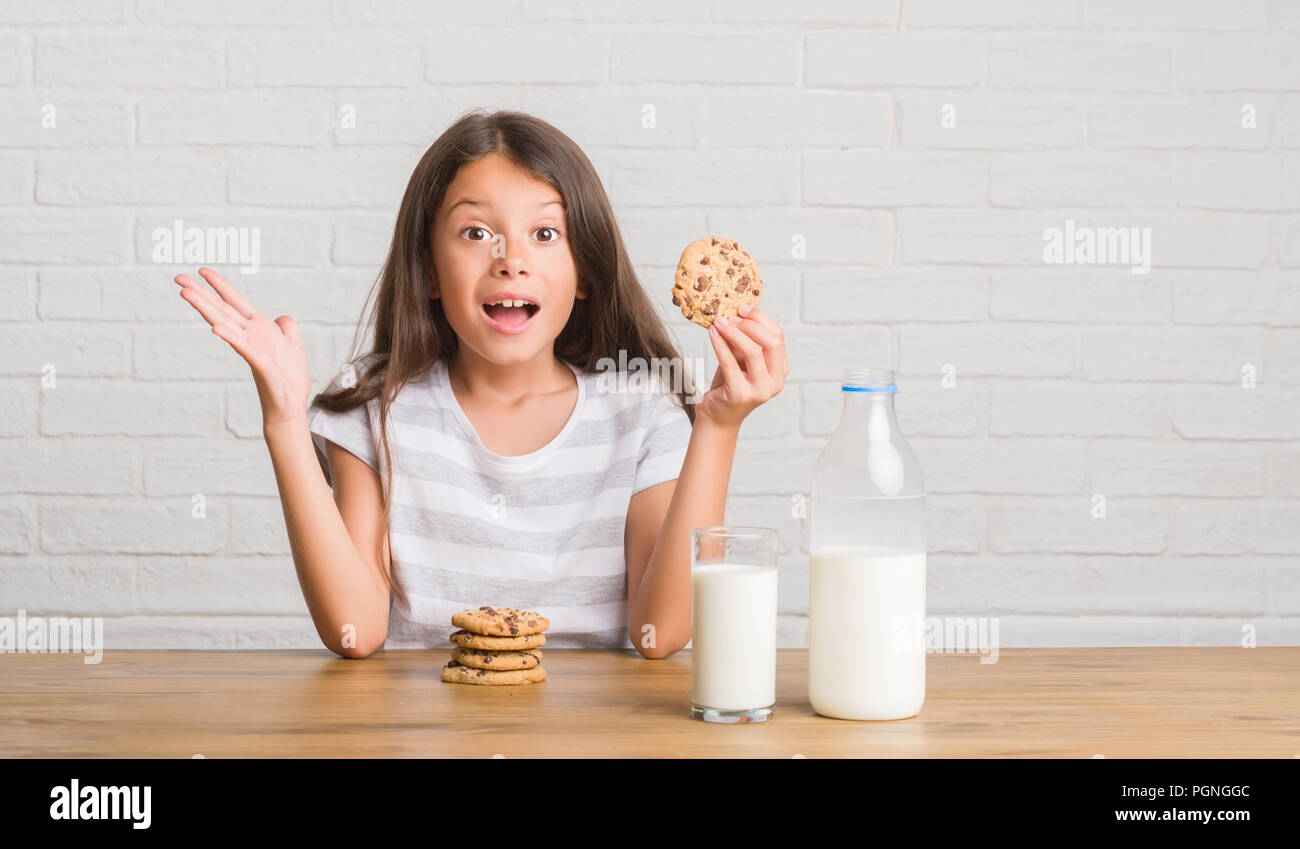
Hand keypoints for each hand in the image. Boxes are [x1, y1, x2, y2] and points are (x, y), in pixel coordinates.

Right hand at [173, 267, 310, 428]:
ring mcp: (252, 349)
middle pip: (222, 310)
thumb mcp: (294, 346)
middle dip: (201, 294)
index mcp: (259, 329)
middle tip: (178, 278)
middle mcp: (251, 336)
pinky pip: (243, 348)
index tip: (202, 271)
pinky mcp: (260, 364)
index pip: (236, 302)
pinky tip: (216, 329)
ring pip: (225, 324)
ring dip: (206, 308)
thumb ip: (288, 329)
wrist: (289, 406)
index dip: (220, 286)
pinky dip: (230, 338)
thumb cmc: (289, 379)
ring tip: (186, 294)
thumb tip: (283, 317)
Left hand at [694, 305, 788, 430]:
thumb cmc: (730, 384)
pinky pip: (730, 363)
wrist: (718, 416)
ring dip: (733, 332)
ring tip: (718, 323)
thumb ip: (744, 341)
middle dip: (750, 324)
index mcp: (780, 370)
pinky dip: (720, 344)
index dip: (760, 318)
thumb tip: (735, 313)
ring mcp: (760, 390)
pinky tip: (712, 333)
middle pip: (772, 341)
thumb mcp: (740, 359)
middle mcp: (775, 382)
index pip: (777, 336)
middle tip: (729, 317)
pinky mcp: (740, 395)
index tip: (741, 309)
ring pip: (753, 351)